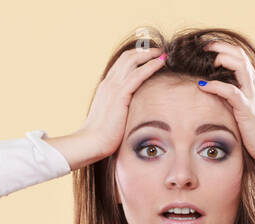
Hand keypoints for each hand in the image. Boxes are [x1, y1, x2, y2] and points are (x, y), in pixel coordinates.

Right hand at [75, 45, 168, 162]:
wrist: (92, 142)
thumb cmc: (101, 135)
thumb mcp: (110, 117)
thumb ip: (119, 108)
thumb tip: (130, 112)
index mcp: (106, 87)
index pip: (121, 64)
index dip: (135, 56)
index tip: (148, 56)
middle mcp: (109, 83)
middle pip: (127, 57)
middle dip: (144, 51)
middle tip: (158, 50)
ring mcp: (113, 87)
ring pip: (132, 61)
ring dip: (149, 54)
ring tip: (162, 53)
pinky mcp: (120, 95)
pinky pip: (138, 74)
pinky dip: (150, 66)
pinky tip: (161, 62)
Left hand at [194, 39, 254, 164]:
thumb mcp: (252, 108)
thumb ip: (241, 98)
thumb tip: (225, 95)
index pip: (242, 58)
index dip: (227, 50)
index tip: (212, 48)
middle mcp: (254, 85)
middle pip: (241, 56)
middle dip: (223, 47)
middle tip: (206, 46)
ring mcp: (252, 95)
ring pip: (239, 66)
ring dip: (222, 58)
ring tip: (208, 58)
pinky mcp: (246, 108)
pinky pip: (230, 91)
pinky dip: (216, 86)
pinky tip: (203, 85)